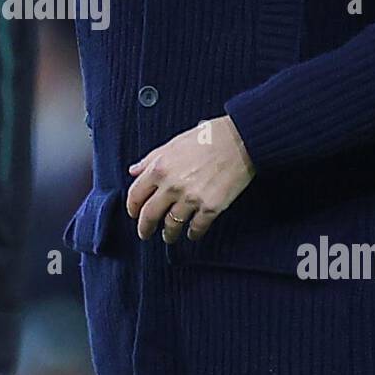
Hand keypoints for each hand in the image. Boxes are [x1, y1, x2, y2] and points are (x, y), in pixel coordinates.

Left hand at [126, 116, 254, 243]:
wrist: (241, 140)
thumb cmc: (209, 138)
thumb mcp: (174, 143)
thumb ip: (151, 159)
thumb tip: (134, 171)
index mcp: (160, 168)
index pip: (136, 194)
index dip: (132, 208)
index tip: (134, 213)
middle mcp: (172, 185)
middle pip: (150, 215)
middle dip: (145, 228)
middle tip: (145, 233)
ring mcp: (191, 198)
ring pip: (172, 225)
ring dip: (169, 234)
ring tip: (169, 236)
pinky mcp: (211, 207)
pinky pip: (197, 227)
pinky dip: (193, 233)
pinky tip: (192, 234)